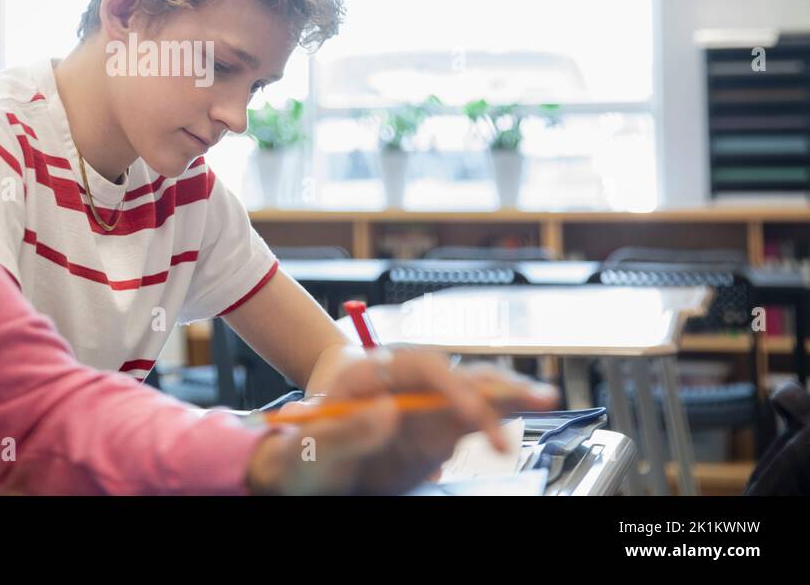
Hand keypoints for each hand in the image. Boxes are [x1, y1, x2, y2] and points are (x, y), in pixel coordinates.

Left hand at [246, 349, 557, 494]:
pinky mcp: (426, 432)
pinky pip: (465, 422)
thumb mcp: (313, 446)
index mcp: (371, 374)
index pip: (425, 368)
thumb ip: (347, 431)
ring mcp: (416, 407)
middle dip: (496, 386)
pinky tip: (512, 425)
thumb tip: (389, 411)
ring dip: (505, 397)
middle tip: (536, 399)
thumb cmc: (299, 454)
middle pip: (456, 374)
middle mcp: (401, 384)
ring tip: (542, 400)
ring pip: (468, 394)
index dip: (455, 388)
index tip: (473, 417)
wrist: (293, 468)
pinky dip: (493, 422)